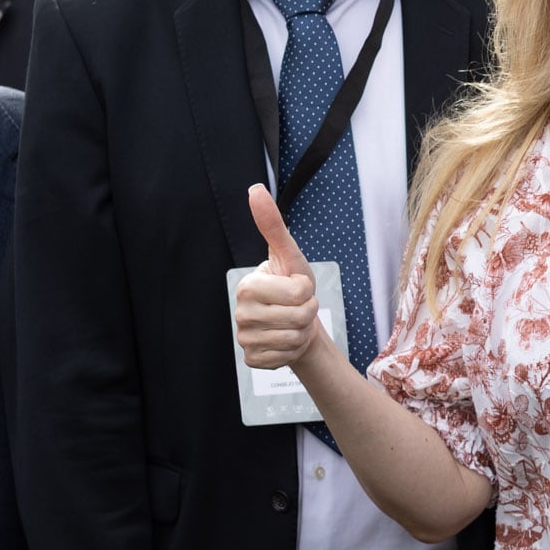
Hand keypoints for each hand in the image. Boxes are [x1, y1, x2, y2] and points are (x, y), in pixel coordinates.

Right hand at [233, 185, 322, 372]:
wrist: (298, 324)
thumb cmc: (294, 287)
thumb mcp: (290, 256)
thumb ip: (272, 225)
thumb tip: (255, 189)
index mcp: (248, 286)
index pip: (297, 292)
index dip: (306, 290)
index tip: (296, 288)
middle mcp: (240, 313)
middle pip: (299, 316)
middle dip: (308, 312)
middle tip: (298, 307)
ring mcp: (244, 339)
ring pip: (294, 338)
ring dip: (303, 331)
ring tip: (293, 323)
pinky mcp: (252, 360)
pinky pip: (285, 357)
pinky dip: (294, 350)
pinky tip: (285, 341)